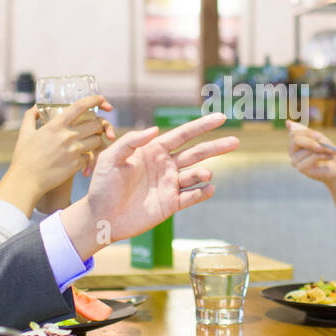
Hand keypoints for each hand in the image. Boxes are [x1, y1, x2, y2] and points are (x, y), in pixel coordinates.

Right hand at [0, 96, 114, 211]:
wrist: (26, 182)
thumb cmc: (23, 158)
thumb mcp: (24, 133)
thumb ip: (30, 116)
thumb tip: (36, 107)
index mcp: (56, 125)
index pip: (80, 106)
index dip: (95, 99)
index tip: (102, 99)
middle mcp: (67, 136)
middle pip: (96, 124)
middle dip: (98, 125)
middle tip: (94, 128)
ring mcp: (74, 150)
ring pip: (98, 140)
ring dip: (96, 141)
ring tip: (89, 143)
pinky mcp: (77, 164)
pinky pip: (91, 156)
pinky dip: (89, 157)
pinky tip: (82, 159)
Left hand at [60, 112, 239, 258]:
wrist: (100, 217)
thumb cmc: (102, 185)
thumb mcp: (111, 158)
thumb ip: (131, 141)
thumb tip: (155, 129)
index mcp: (153, 151)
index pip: (183, 135)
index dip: (201, 126)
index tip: (220, 118)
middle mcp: (165, 166)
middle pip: (197, 153)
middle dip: (216, 146)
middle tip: (236, 141)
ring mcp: (169, 185)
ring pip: (195, 175)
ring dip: (203, 173)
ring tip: (205, 174)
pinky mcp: (170, 205)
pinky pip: (191, 197)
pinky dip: (201, 193)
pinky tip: (208, 188)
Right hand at [287, 121, 335, 185]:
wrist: (335, 168)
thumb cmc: (326, 152)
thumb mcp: (319, 138)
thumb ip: (307, 132)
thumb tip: (287, 122)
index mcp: (294, 142)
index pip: (295, 132)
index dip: (308, 132)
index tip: (320, 137)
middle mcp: (292, 151)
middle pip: (296, 140)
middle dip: (312, 140)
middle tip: (324, 143)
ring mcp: (295, 160)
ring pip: (307, 149)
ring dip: (322, 149)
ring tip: (331, 152)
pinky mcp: (301, 168)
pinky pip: (312, 157)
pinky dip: (323, 155)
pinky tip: (330, 157)